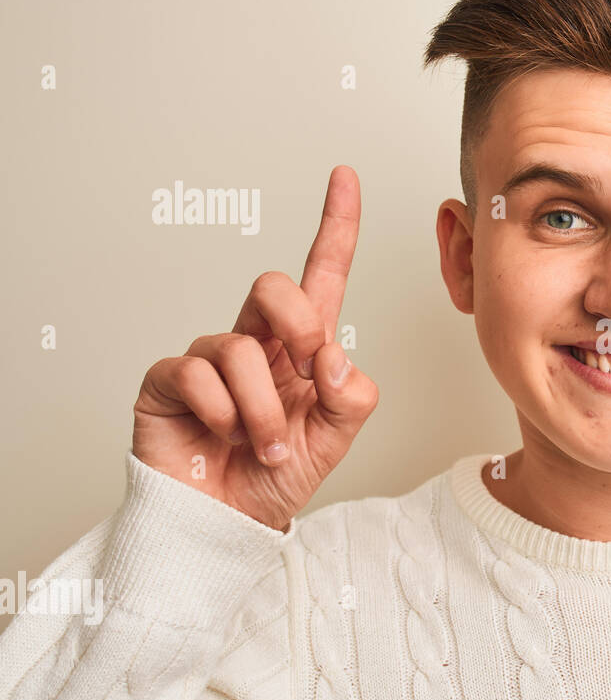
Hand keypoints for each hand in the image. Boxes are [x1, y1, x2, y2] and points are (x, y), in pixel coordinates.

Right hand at [132, 166, 379, 531]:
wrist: (229, 523)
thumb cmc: (278, 474)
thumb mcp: (336, 438)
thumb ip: (352, 395)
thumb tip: (333, 354)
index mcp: (301, 347)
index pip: (321, 275)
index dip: (335, 226)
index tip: (346, 176)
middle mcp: (255, 341)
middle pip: (275, 285)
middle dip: (300, 327)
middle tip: (308, 376)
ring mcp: (208, 357)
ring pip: (241, 347)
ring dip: (264, 411)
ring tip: (265, 446)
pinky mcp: (169, 380)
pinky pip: (199, 374)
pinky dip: (225, 416)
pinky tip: (224, 438)